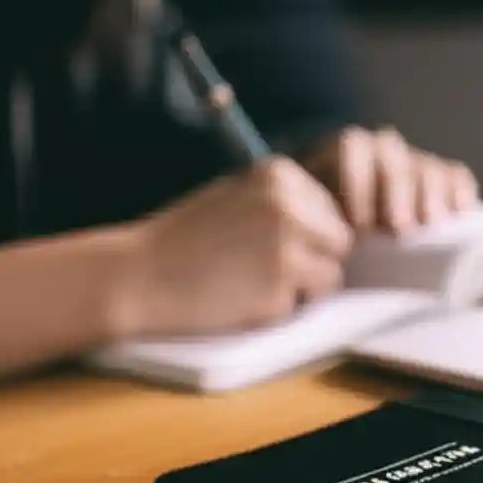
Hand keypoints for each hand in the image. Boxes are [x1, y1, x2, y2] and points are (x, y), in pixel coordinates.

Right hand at [121, 157, 352, 335]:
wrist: (140, 274)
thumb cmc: (188, 238)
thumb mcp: (238, 195)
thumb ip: (286, 201)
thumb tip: (342, 224)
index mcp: (279, 175)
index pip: (331, 210)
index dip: (306, 233)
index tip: (263, 239)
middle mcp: (289, 206)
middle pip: (341, 242)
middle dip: (313, 259)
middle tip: (263, 265)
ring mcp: (286, 248)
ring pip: (331, 276)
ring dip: (302, 286)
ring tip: (253, 280)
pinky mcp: (279, 290)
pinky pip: (303, 305)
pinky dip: (280, 307)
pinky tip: (241, 296)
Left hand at [303, 126, 479, 234]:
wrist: (353, 238)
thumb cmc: (330, 234)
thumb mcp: (316, 226)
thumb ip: (316, 228)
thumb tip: (320, 256)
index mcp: (343, 154)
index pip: (352, 148)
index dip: (357, 184)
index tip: (358, 227)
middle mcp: (382, 150)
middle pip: (392, 153)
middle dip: (396, 191)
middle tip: (399, 228)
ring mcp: (415, 163)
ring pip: (426, 165)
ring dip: (429, 194)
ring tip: (428, 224)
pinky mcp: (444, 179)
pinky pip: (456, 176)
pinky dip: (460, 192)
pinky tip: (460, 212)